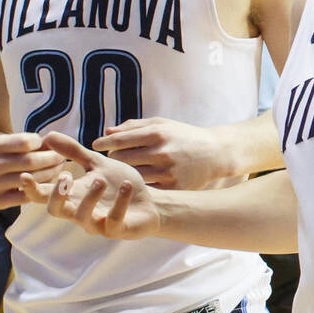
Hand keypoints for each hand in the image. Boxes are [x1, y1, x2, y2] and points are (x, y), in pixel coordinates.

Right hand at [0, 133, 67, 209]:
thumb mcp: (1, 144)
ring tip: (59, 168)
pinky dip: (41, 188)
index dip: (40, 142)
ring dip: (51, 172)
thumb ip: (23, 143)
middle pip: (30, 161)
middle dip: (52, 158)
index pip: (24, 142)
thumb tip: (53, 141)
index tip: (47, 143)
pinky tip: (49, 183)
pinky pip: (26, 196)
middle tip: (62, 157)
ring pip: (30, 178)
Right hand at [19, 133, 159, 239]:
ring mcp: (98, 223)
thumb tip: (48, 135)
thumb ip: (74, 152)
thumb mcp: (97, 164)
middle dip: (57, 194)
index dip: (32, 189)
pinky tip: (126, 185)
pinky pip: (113, 220)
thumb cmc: (118, 184)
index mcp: (72, 196)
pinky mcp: (117, 230)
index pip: (44, 196)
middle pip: (55, 211)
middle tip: (66, 175)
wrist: (150, 203)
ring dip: (90, 197)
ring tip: (100, 179)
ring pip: (82, 217)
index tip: (24, 175)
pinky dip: (120, 201)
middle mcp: (80, 212)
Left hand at [92, 117, 225, 189]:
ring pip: (131, 176)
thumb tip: (107, 132)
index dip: (104, 143)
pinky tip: (138, 182)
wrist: (216, 153)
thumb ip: (133, 126)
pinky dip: (139, 185)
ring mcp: (168, 172)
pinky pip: (147, 188)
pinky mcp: (174, 187)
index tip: (97, 145)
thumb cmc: (183, 136)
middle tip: (113, 159)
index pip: (119, 139)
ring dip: (124, 173)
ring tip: (123, 170)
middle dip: (113, 158)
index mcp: (157, 133)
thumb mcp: (162, 124)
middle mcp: (161, 152)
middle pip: (121, 159)